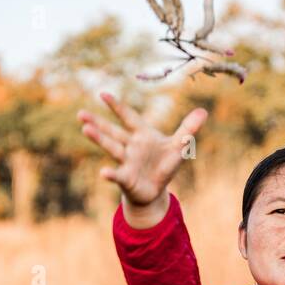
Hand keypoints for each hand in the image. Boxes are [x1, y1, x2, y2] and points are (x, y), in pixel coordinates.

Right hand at [77, 91, 207, 207]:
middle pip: (112, 132)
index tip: (103, 94)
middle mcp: (130, 146)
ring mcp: (127, 162)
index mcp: (142, 135)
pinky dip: (111, 174)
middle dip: (98, 123)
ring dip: (99, 139)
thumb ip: (188, 129)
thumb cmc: (164, 165)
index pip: (128, 117)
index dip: (117, 107)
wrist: (155, 190)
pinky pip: (118, 175)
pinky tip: (103, 173)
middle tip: (81, 114)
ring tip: (85, 130)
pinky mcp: (127, 179)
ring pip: (112, 148)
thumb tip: (203, 111)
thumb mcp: (179, 147)